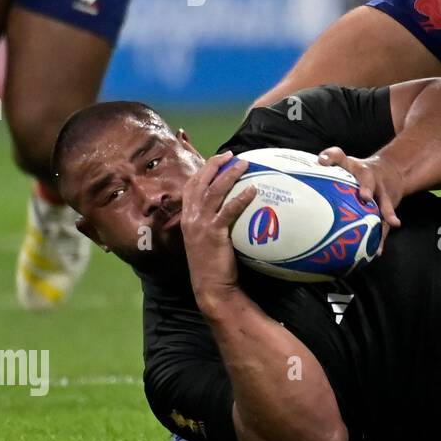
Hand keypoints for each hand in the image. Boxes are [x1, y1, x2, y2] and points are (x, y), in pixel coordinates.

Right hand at [180, 153, 257, 304]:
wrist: (210, 286)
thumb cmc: (212, 263)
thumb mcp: (205, 237)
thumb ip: (211, 221)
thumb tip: (228, 206)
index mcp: (187, 217)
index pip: (191, 186)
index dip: (204, 169)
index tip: (219, 158)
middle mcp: (190, 217)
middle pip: (201, 183)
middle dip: (215, 164)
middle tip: (232, 155)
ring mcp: (201, 225)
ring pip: (214, 191)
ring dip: (230, 175)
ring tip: (244, 165)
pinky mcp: (214, 233)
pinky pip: (228, 211)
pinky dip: (241, 198)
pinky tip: (253, 190)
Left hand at [318, 148, 403, 252]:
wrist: (394, 171)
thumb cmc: (358, 173)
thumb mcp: (344, 166)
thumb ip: (326, 169)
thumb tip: (307, 181)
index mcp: (353, 166)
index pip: (339, 156)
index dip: (331, 157)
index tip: (322, 162)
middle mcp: (368, 176)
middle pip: (368, 179)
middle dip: (366, 187)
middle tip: (364, 196)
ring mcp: (381, 191)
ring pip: (384, 201)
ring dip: (386, 211)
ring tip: (391, 221)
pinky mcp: (387, 206)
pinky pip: (385, 221)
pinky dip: (382, 236)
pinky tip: (377, 250)